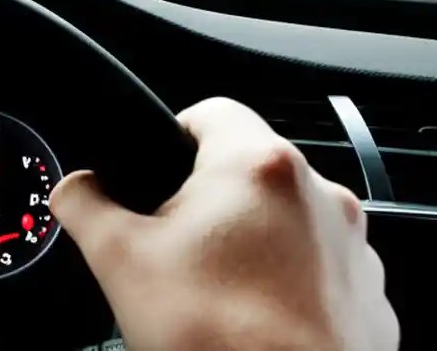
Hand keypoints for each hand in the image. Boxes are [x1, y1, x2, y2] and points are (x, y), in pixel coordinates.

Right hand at [52, 97, 397, 349]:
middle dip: (207, 204)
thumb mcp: (118, 259)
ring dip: (250, 244)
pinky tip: (253, 319)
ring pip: (284, 223)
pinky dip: (286, 285)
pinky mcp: (367, 295)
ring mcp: (352, 247)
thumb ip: (84, 204)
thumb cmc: (216, 338)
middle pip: (246, 172)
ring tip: (213, 293)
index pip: (207, 112)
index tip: (155, 176)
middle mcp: (319, 195)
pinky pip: (318, 270)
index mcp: (257, 165)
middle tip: (173, 250)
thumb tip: (73, 189)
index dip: (170, 138)